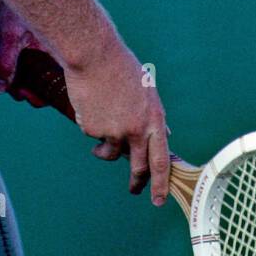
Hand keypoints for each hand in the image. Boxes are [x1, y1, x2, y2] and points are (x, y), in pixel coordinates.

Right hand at [64, 36, 169, 204]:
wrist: (94, 55)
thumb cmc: (121, 69)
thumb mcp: (147, 92)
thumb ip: (152, 116)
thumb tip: (165, 136)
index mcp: (154, 119)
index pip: (161, 159)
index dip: (161, 183)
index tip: (159, 200)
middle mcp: (136, 129)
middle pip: (138, 166)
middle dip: (136, 182)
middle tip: (134, 190)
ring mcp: (113, 131)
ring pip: (109, 152)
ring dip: (103, 149)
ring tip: (101, 124)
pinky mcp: (92, 129)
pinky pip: (92, 134)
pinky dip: (90, 123)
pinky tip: (90, 103)